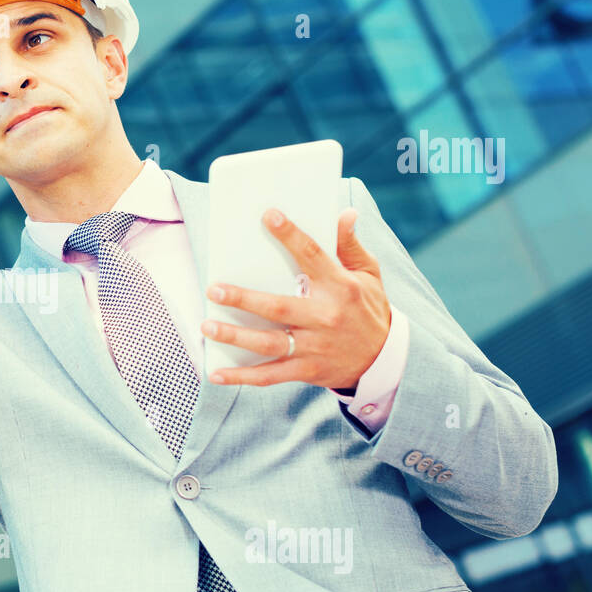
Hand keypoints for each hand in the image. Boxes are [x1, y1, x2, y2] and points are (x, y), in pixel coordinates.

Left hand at [201, 207, 390, 389]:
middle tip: (213, 289)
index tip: (269, 216)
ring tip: (207, 326)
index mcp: (340, 287)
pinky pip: (269, 376)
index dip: (291, 235)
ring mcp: (314, 347)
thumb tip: (343, 213)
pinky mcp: (307, 371)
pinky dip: (242, 377)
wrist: (385, 360)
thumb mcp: (368, 274)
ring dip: (235, 336)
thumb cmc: (369, 309)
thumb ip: (350, 245)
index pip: (313, 255)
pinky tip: (216, 374)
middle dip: (243, 299)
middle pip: (278, 307)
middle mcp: (325, 317)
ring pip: (268, 343)